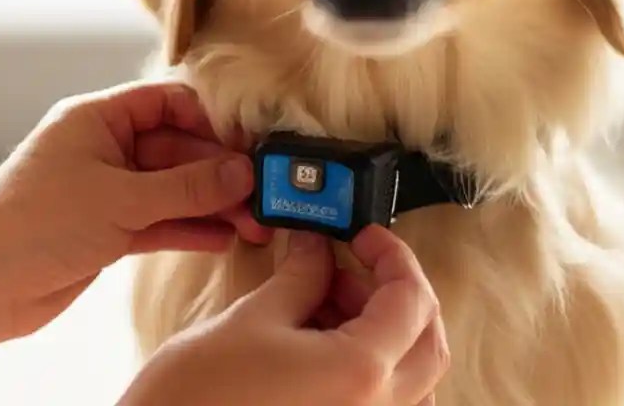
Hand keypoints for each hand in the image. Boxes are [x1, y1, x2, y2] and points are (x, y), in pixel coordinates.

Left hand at [0, 81, 272, 338]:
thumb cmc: (32, 224)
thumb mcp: (121, 199)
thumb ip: (187, 187)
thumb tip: (242, 173)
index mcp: (96, 118)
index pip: (167, 102)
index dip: (209, 122)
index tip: (246, 147)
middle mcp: (103, 149)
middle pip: (177, 149)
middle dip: (219, 173)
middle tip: (260, 195)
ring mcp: (106, 191)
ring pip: (172, 190)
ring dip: (212, 205)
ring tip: (255, 224)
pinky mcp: (106, 230)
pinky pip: (160, 222)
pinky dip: (190, 229)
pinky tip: (224, 238)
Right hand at [121, 227, 450, 405]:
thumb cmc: (196, 397)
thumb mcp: (252, 319)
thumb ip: (301, 276)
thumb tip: (319, 246)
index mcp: (362, 373)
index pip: (413, 301)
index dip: (394, 256)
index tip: (365, 235)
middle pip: (427, 343)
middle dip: (397, 294)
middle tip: (350, 266)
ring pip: (412, 379)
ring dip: (385, 332)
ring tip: (326, 303)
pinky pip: (383, 404)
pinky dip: (370, 368)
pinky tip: (319, 344)